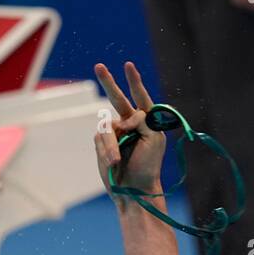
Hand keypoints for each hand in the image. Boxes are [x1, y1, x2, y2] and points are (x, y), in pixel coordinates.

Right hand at [93, 61, 166, 197]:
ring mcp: (115, 133)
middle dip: (108, 82)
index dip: (134, 81)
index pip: (141, 97)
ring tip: (116, 161)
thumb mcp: (154, 140)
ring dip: (112, 145)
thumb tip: (124, 117)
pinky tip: (112, 163)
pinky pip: (100, 138)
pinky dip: (105, 150)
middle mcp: (130, 124)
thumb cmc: (148, 166)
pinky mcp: (102, 143)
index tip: (128, 65)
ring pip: (108, 126)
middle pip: (118, 99)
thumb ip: (144, 121)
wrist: (133, 189)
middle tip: (99, 66)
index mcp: (147, 122)